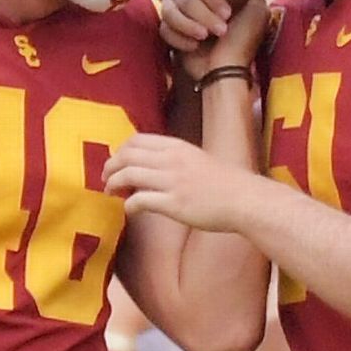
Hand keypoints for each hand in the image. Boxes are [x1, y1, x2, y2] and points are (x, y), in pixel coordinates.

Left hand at [103, 133, 255, 231]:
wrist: (244, 199)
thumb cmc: (224, 183)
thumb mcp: (197, 159)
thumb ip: (174, 159)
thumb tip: (152, 166)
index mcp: (177, 146)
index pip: (136, 140)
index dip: (120, 151)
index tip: (116, 162)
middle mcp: (171, 160)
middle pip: (126, 155)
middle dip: (110, 166)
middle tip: (106, 179)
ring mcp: (172, 181)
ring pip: (128, 175)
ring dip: (113, 184)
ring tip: (111, 193)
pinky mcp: (173, 204)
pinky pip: (139, 200)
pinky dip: (128, 205)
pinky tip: (130, 209)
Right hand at [161, 0, 268, 78]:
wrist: (226, 71)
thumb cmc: (242, 42)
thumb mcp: (256, 11)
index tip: (227, 13)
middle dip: (203, 14)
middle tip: (220, 30)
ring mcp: (178, 12)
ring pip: (171, 10)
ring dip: (190, 26)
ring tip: (205, 38)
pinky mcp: (169, 30)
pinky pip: (165, 29)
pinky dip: (180, 39)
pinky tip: (195, 47)